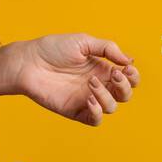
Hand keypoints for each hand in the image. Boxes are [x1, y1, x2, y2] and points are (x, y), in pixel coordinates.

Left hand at [11, 34, 138, 125]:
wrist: (29, 62)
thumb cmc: (53, 49)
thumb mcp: (84, 42)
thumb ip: (108, 48)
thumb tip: (129, 60)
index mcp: (102, 68)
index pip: (128, 78)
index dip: (133, 75)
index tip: (126, 67)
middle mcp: (97, 85)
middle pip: (124, 94)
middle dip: (125, 86)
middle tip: (113, 74)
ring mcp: (87, 99)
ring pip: (111, 107)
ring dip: (107, 95)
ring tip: (91, 82)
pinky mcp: (75, 111)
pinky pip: (94, 120)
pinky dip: (97, 112)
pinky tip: (89, 99)